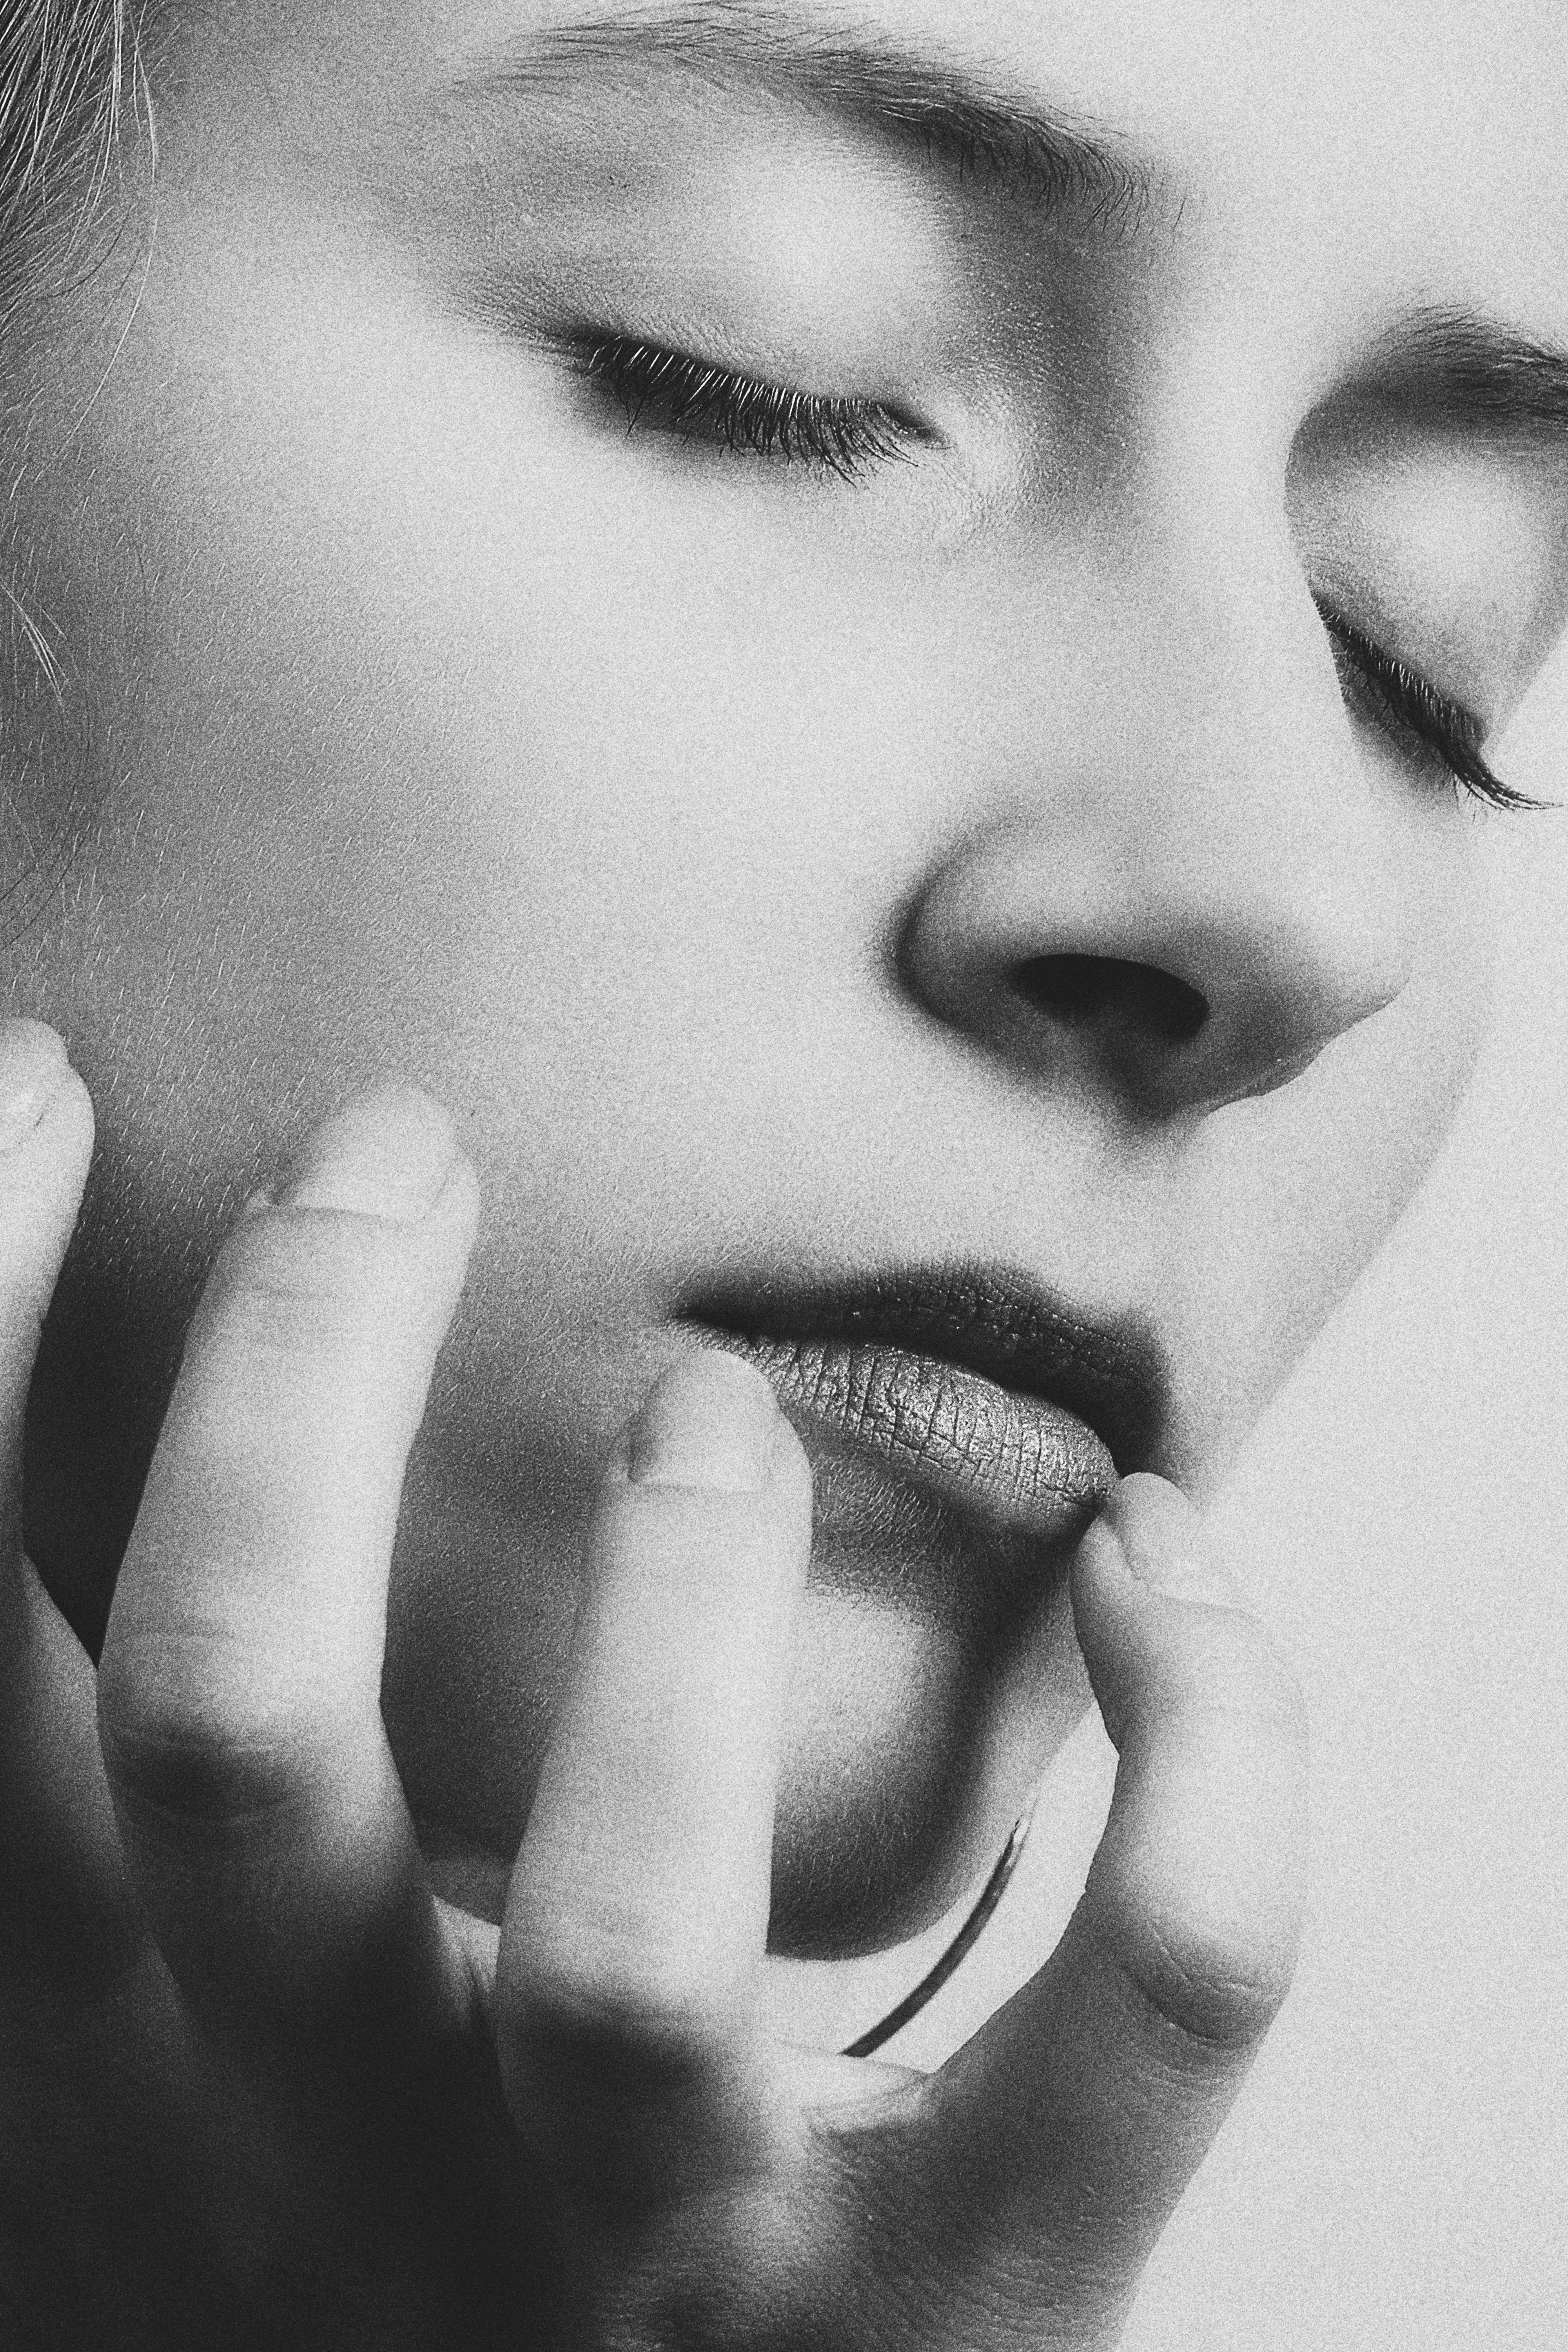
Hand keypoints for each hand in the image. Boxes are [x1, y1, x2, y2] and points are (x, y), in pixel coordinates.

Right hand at [1, 1018, 1305, 2348]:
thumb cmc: (390, 2199)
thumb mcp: (227, 2007)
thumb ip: (194, 1776)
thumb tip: (200, 1381)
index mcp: (144, 2060)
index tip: (62, 1077)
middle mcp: (354, 2159)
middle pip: (230, 1725)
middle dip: (287, 1370)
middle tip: (396, 1142)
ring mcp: (663, 2256)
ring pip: (628, 1935)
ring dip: (683, 1596)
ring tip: (703, 1408)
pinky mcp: (959, 2317)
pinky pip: (1141, 2002)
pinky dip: (1205, 1750)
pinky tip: (1152, 1557)